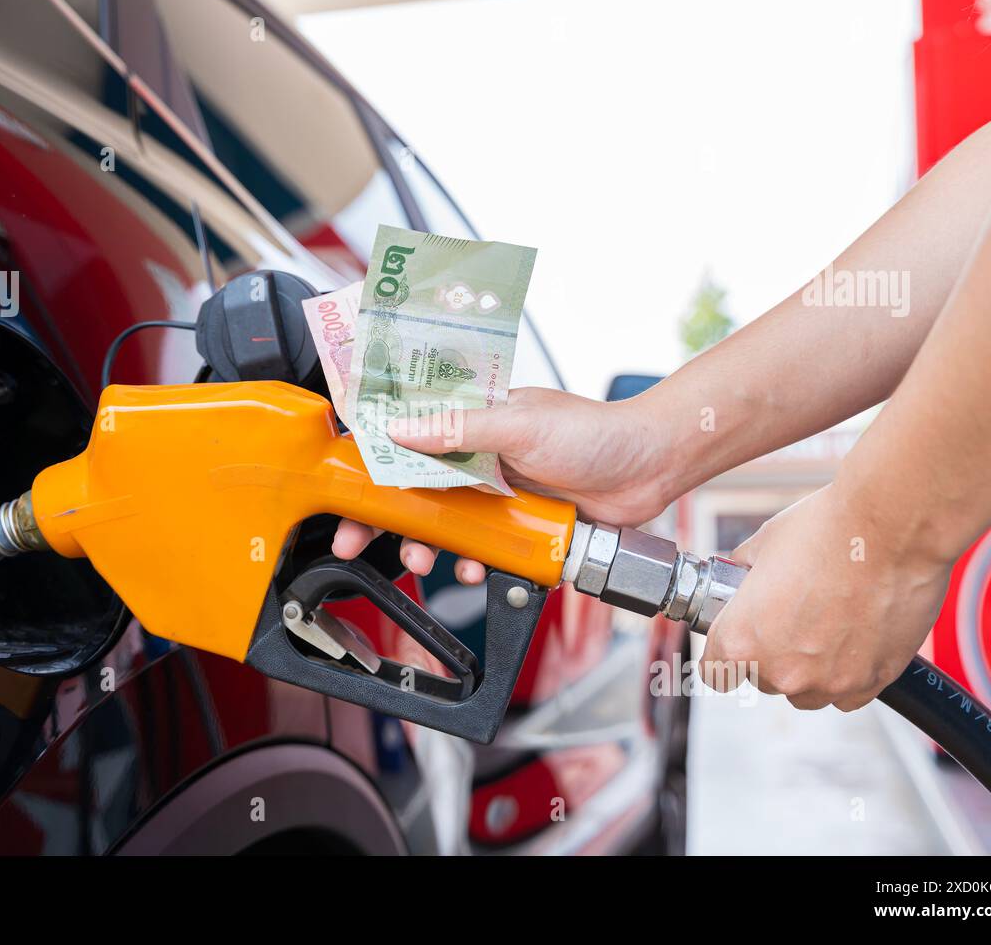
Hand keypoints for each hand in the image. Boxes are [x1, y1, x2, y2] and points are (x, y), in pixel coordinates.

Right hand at [332, 387, 674, 581]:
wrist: (651, 468)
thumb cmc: (595, 431)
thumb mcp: (520, 423)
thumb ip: (458, 428)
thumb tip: (399, 430)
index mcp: (471, 419)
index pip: (405, 435)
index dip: (368, 461)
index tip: (339, 486)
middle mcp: (479, 455)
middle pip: (413, 488)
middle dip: (382, 518)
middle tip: (352, 543)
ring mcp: (497, 492)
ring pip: (443, 524)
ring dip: (425, 546)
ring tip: (420, 561)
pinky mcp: (519, 525)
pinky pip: (482, 549)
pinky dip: (473, 564)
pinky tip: (476, 572)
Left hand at [699, 484, 952, 710]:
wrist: (892, 529)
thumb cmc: (825, 530)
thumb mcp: (761, 545)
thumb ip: (741, 574)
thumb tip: (737, 578)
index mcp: (741, 642)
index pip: (716, 672)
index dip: (723, 654)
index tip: (736, 640)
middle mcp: (781, 672)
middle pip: (761, 679)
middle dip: (769, 653)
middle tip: (790, 616)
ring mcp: (828, 683)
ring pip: (804, 692)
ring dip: (807, 670)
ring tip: (824, 625)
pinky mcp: (871, 683)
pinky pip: (846, 695)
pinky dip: (846, 674)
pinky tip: (852, 639)